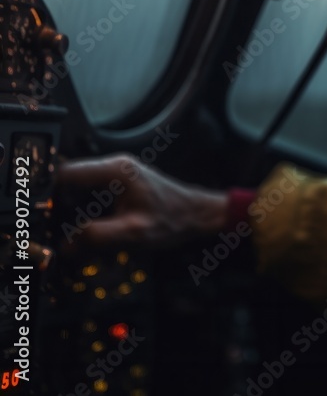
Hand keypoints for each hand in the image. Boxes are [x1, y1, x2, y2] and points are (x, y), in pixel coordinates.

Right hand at [55, 153, 226, 248]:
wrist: (198, 215)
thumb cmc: (173, 220)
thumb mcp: (133, 233)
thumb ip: (96, 237)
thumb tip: (66, 245)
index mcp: (114, 170)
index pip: (64, 173)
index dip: (50, 195)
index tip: (46, 216)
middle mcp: (114, 165)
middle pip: (68, 180)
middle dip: (61, 205)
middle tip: (63, 229)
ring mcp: (117, 172)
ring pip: (78, 187)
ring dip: (73, 208)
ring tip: (80, 231)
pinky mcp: (120, 182)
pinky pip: (91, 192)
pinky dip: (86, 209)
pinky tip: (93, 227)